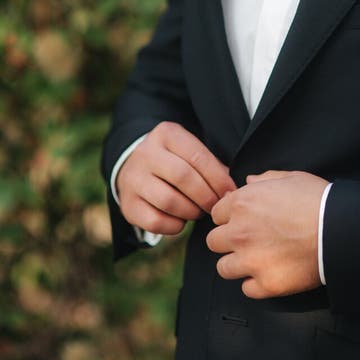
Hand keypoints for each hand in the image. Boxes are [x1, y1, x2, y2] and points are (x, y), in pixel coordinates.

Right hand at [116, 121, 235, 235]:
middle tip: (216, 206)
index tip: (230, 192)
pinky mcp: (127, 204)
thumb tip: (231, 190)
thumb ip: (210, 165)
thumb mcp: (189, 151)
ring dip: (191, 212)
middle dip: (206, 196)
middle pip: (183, 177)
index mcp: (167, 134)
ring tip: (198, 212)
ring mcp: (133, 178)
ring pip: (168, 201)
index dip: (218, 178)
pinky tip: (181, 221)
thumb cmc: (174, 160)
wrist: (134, 167)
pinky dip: (174, 226)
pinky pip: (155, 221)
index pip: (198, 157)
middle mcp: (146, 153)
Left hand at [206, 170, 328, 298]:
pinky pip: (246, 289)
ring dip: (237, 264)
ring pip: (223, 268)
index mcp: (242, 203)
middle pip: (214, 242)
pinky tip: (270, 272)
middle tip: (247, 240)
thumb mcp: (290, 178)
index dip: (229, 217)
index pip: (216, 214)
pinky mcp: (265, 284)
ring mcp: (250, 260)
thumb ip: (263, 179)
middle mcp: (240, 232)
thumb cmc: (317, 201)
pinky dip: (256, 283)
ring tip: (257, 258)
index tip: (240, 220)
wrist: (338, 230)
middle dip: (228, 240)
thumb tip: (249, 182)